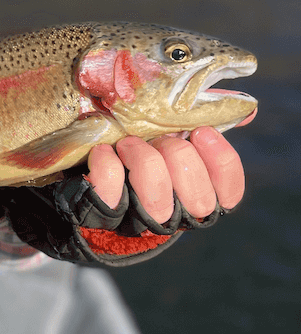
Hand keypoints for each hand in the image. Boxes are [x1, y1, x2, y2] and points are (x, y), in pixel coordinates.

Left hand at [87, 126, 245, 222]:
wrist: (89, 189)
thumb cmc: (142, 159)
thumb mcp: (173, 144)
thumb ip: (203, 132)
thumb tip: (244, 113)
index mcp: (197, 197)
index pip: (229, 193)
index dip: (220, 162)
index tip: (202, 131)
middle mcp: (175, 215)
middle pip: (198, 200)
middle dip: (180, 159)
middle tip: (161, 137)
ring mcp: (139, 220)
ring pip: (158, 203)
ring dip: (146, 162)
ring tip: (129, 142)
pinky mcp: (103, 217)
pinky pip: (109, 198)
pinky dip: (108, 169)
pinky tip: (103, 151)